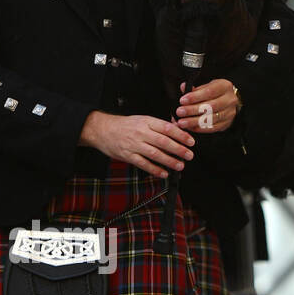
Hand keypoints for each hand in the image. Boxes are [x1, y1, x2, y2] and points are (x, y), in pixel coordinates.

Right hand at [79, 111, 193, 177]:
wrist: (102, 129)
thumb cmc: (126, 125)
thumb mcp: (142, 120)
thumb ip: (159, 126)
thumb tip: (178, 128)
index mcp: (146, 122)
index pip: (167, 128)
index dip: (180, 135)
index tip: (191, 141)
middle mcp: (141, 133)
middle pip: (163, 141)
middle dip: (178, 149)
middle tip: (189, 155)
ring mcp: (134, 145)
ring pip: (154, 154)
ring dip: (169, 161)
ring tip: (180, 165)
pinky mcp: (128, 155)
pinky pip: (143, 164)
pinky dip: (155, 170)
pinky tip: (164, 173)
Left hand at [176, 79, 239, 132]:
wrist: (229, 100)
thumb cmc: (215, 91)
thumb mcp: (207, 85)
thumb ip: (196, 88)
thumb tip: (183, 87)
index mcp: (225, 86)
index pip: (209, 92)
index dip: (195, 97)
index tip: (182, 100)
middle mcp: (230, 100)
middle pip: (210, 107)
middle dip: (193, 110)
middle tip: (179, 112)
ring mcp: (229, 113)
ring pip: (211, 119)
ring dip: (194, 121)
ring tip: (182, 122)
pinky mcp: (227, 124)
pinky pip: (213, 128)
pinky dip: (200, 128)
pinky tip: (190, 127)